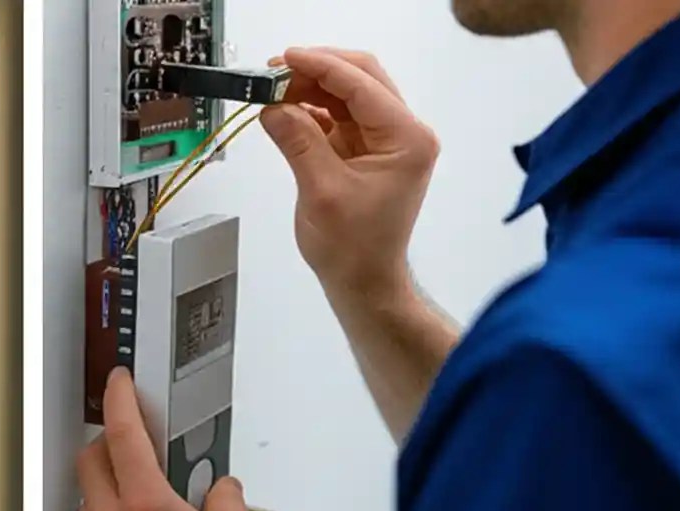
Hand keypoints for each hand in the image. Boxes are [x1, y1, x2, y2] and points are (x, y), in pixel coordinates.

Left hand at [77, 369, 271, 510]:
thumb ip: (222, 494)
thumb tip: (217, 484)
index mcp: (148, 507)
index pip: (122, 434)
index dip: (118, 400)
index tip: (118, 384)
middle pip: (91, 460)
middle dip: (109, 443)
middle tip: (132, 442)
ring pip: (88, 497)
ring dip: (107, 486)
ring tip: (141, 498)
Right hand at [261, 47, 439, 299]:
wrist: (364, 282)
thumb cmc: (352, 248)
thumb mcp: (321, 191)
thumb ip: (298, 141)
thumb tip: (272, 107)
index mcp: (406, 139)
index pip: (362, 85)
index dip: (321, 66)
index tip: (283, 59)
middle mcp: (403, 133)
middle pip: (360, 78)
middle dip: (316, 71)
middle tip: (273, 73)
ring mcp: (385, 140)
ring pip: (347, 95)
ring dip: (310, 89)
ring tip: (272, 92)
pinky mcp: (365, 150)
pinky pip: (338, 117)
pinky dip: (311, 111)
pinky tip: (284, 112)